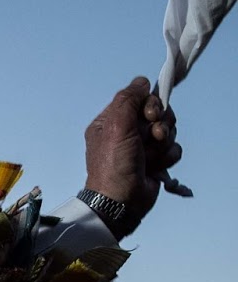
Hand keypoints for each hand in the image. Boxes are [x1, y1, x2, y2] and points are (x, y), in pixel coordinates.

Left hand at [83, 76, 182, 237]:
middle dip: (160, 123)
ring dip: (163, 142)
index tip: (149, 114)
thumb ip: (128, 100)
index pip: (138, 98)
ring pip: (167, 129)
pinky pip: (172, 148)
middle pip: (157, 112)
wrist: (121, 200)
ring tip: (152, 154)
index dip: (149, 103)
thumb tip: (141, 81)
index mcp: (110, 122)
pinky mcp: (155, 160)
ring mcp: (141, 146)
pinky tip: (156, 166)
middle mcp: (126, 132)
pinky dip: (167, 156)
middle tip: (152, 136)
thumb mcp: (115, 126)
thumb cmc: (114, 163)